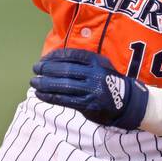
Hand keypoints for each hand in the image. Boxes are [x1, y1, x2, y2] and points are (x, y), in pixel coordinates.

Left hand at [30, 48, 147, 128]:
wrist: (127, 101)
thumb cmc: (108, 81)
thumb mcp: (100, 65)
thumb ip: (82, 62)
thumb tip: (53, 59)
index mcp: (97, 61)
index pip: (71, 55)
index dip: (54, 56)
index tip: (44, 59)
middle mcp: (94, 74)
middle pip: (65, 70)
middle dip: (47, 69)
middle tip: (35, 69)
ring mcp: (92, 90)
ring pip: (63, 85)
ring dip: (45, 83)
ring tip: (34, 82)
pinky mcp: (88, 104)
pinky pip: (65, 100)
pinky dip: (50, 96)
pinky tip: (40, 94)